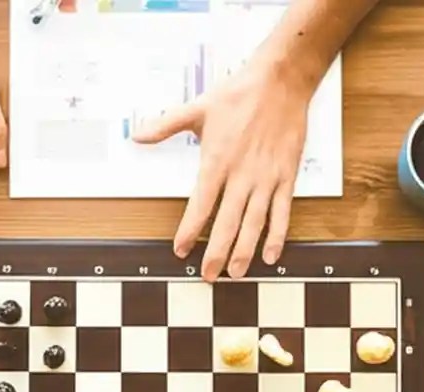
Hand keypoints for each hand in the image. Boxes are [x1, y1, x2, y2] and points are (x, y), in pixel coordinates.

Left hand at [134, 55, 310, 280]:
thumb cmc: (238, 95)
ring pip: (255, 224)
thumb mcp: (196, 109)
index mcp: (216, 161)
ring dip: (244, 252)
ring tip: (235, 274)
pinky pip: (282, 213)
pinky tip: (270, 255)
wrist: (280, 82)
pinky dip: (277, 236)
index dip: (189, 231)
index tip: (180, 251)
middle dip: (216, 254)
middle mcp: (242, 176)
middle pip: (227, 224)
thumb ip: (165, 126)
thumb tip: (136, 136)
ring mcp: (266, 179)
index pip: (200, 205)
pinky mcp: (286, 176)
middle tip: (208, 276)